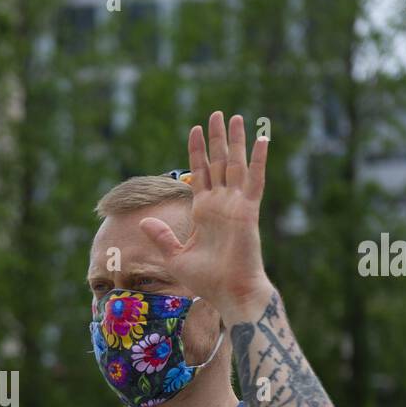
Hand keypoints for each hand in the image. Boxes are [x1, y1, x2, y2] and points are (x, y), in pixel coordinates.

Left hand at [138, 112, 271, 319]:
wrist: (229, 293)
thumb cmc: (207, 280)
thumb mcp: (176, 256)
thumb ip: (162, 236)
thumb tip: (144, 220)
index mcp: (204, 211)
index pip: (200, 173)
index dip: (197, 151)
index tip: (195, 129)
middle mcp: (221, 204)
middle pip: (218, 163)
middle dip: (217, 138)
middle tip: (216, 113)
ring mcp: (236, 205)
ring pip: (236, 165)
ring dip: (236, 141)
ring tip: (235, 117)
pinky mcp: (249, 211)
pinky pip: (255, 180)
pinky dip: (258, 160)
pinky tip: (261, 139)